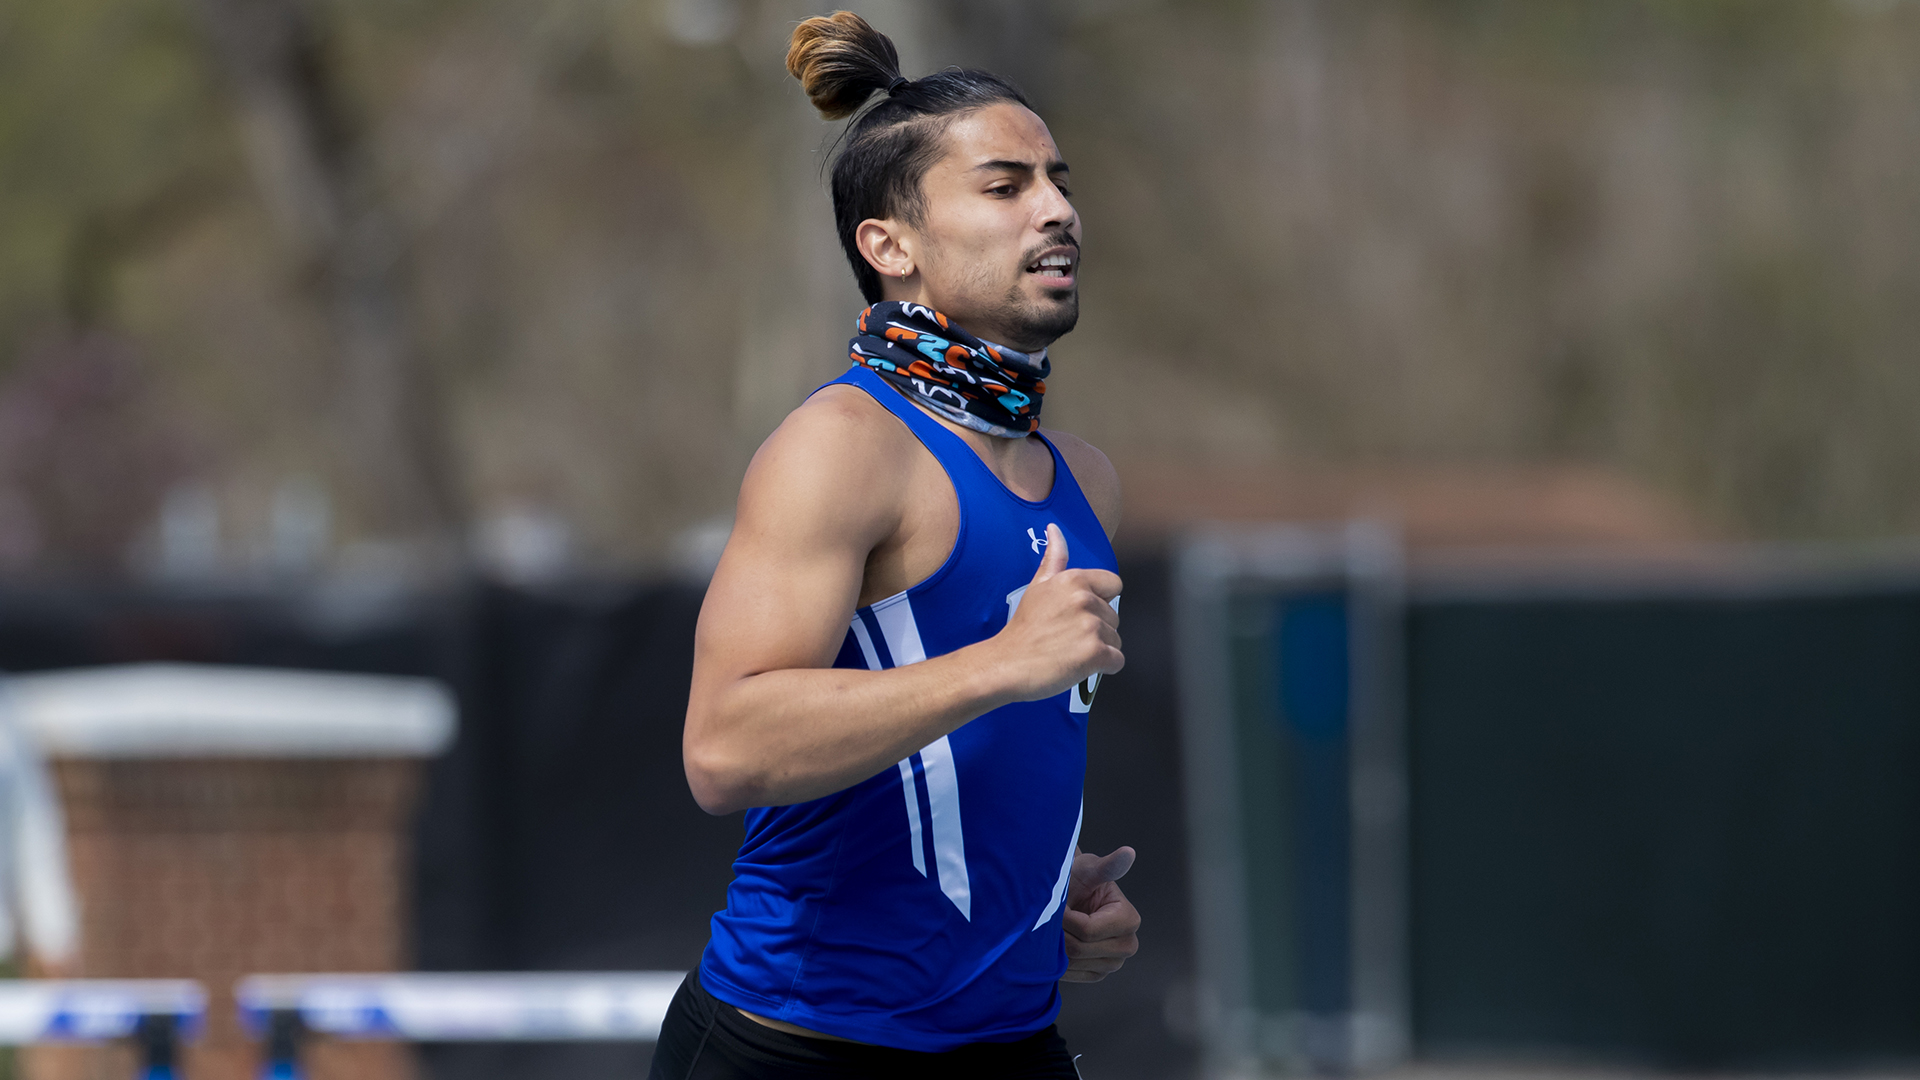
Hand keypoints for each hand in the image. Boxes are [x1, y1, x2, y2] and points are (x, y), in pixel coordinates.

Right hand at [995, 524, 1122, 701]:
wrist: (1006, 665)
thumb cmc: (1023, 630)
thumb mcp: (1037, 586)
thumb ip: (1054, 558)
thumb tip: (1054, 529)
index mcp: (1073, 580)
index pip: (1114, 584)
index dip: (1100, 601)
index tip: (1079, 613)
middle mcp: (1085, 600)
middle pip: (1114, 617)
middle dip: (1097, 629)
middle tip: (1067, 636)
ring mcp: (1091, 627)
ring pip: (1115, 640)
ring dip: (1099, 650)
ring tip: (1070, 650)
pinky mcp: (1095, 653)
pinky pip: (1117, 660)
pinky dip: (1103, 666)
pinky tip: (1079, 664)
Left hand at [1062, 846, 1138, 982]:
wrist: (1070, 897)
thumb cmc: (1079, 879)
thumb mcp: (1090, 870)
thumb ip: (1108, 865)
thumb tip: (1128, 852)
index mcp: (1129, 920)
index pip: (1087, 930)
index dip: (1065, 918)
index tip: (1058, 905)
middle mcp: (1127, 946)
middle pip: (1079, 949)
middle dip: (1059, 932)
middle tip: (1053, 916)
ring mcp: (1113, 964)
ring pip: (1072, 962)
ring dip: (1055, 945)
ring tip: (1057, 926)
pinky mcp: (1097, 974)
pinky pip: (1070, 973)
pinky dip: (1057, 960)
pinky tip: (1058, 943)